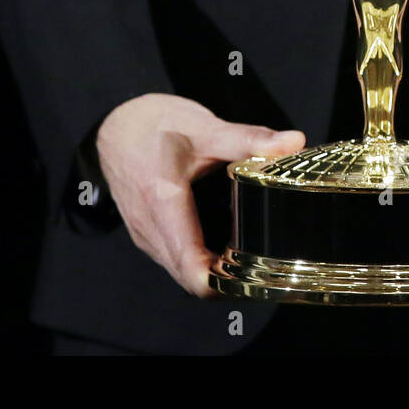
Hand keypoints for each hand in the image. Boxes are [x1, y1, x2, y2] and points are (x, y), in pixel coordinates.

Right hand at [96, 93, 304, 296]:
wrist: (116, 125)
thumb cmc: (154, 125)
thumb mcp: (204, 128)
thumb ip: (249, 138)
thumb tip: (292, 143)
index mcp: (163, 202)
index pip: (192, 268)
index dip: (226, 283)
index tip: (258, 275)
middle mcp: (150, 228)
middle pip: (191, 278)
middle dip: (229, 280)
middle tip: (267, 264)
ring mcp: (146, 235)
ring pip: (182, 273)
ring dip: (214, 273)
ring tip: (252, 257)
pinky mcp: (148, 234)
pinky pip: (175, 260)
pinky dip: (201, 262)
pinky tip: (227, 246)